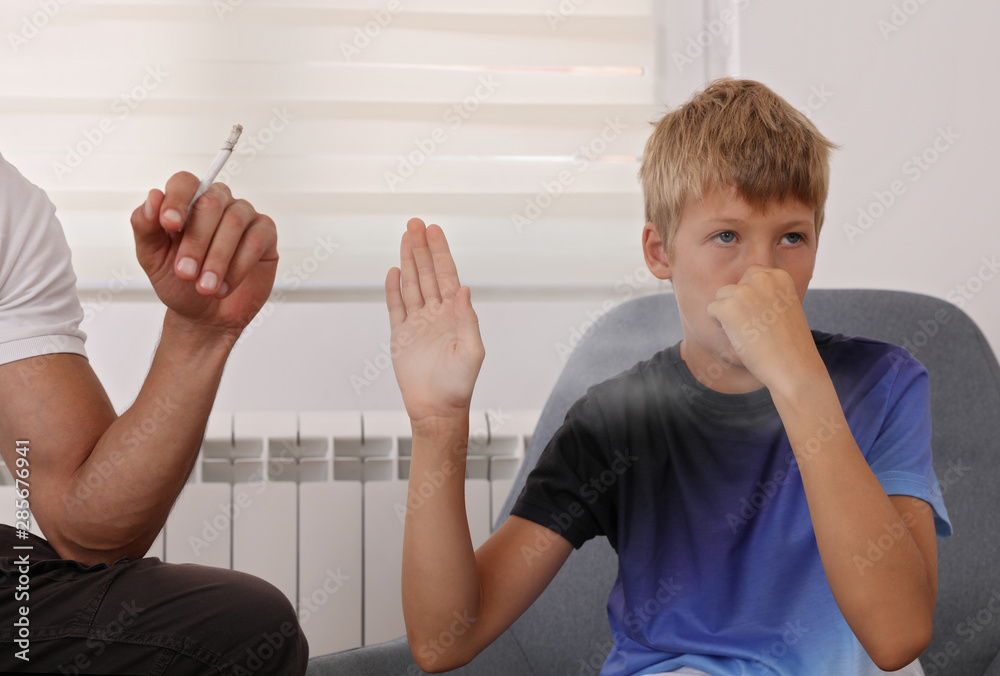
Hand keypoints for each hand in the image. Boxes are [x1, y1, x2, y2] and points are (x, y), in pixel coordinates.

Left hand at [131, 172, 277, 336]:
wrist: (205, 316)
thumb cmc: (179, 284)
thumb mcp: (152, 258)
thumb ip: (145, 227)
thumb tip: (153, 197)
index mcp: (187, 203)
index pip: (184, 183)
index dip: (177, 199)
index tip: (170, 224)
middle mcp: (217, 203)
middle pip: (210, 203)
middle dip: (196, 242)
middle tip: (186, 273)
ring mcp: (244, 216)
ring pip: (234, 223)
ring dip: (217, 259)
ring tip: (205, 287)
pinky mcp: (265, 234)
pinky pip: (256, 241)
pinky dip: (238, 267)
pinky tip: (225, 285)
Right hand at [385, 218, 484, 424]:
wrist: (437, 409)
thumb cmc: (459, 385)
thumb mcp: (472, 351)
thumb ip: (467, 319)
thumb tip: (463, 289)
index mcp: (455, 315)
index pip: (446, 275)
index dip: (440, 252)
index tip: (434, 230)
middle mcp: (436, 314)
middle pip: (427, 273)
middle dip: (422, 248)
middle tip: (415, 223)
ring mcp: (417, 324)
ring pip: (411, 284)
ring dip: (408, 261)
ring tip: (405, 237)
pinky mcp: (400, 336)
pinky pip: (395, 307)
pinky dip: (393, 289)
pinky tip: (393, 271)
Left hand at [706, 265, 822, 394]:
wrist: (794, 367)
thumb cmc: (790, 344)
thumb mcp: (786, 307)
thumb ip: (768, 294)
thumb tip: (743, 294)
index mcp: (779, 276)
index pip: (753, 274)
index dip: (752, 297)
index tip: (763, 315)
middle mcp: (762, 278)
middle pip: (735, 286)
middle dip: (738, 304)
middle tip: (754, 326)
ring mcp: (743, 292)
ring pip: (722, 296)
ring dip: (728, 314)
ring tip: (746, 332)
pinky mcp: (728, 308)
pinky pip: (712, 310)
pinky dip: (719, 325)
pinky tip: (737, 337)